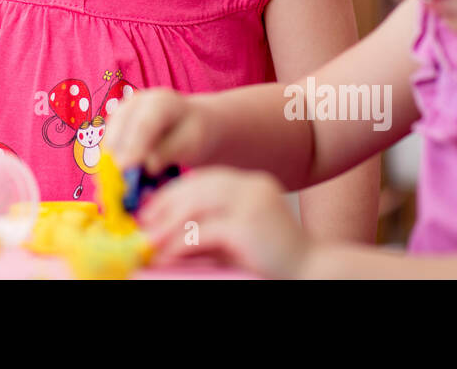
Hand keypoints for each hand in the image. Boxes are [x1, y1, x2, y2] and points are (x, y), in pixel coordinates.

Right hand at [102, 87, 219, 174]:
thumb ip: (168, 152)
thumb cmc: (194, 134)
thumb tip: (146, 166)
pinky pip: (109, 147)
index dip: (133, 146)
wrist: (192, 125)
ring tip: (111, 188)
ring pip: (110, 138)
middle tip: (115, 183)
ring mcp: (122, 113)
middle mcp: (136, 103)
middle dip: (116, 157)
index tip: (125, 168)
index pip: (143, 124)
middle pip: (119, 129)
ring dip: (109, 163)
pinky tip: (113, 182)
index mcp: (160, 102)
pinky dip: (110, 164)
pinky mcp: (116, 127)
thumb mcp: (189, 143)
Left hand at [138, 168, 309, 277]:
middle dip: (165, 206)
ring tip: (149, 242)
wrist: (313, 275)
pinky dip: (181, 243)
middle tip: (143, 225)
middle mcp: (252, 186)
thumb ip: (205, 227)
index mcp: (250, 185)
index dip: (172, 194)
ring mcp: (253, 202)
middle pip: (196, 187)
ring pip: (196, 205)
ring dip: (168, 225)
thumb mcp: (233, 237)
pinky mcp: (249, 225)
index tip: (149, 211)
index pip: (202, 180)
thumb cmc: (270, 262)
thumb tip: (161, 231)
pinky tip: (167, 255)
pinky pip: (204, 231)